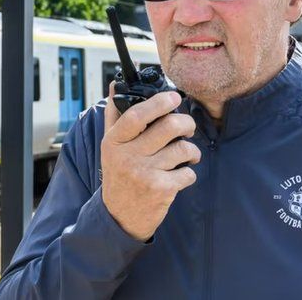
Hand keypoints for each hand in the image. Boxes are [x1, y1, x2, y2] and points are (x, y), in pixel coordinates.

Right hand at [101, 83, 199, 241]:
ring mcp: (145, 174)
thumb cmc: (118, 174)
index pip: (136, 115)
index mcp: (114, 142)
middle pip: (168, 127)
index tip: (174, 98)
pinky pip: (188, 173)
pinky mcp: (161, 190)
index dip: (159, 103)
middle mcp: (127, 157)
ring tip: (188, 154)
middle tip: (188, 127)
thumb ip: (114, 115)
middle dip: (186, 123)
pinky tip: (181, 176)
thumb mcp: (110, 146)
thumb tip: (114, 84)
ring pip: (183, 149)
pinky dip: (189, 173)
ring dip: (191, 151)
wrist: (119, 217)